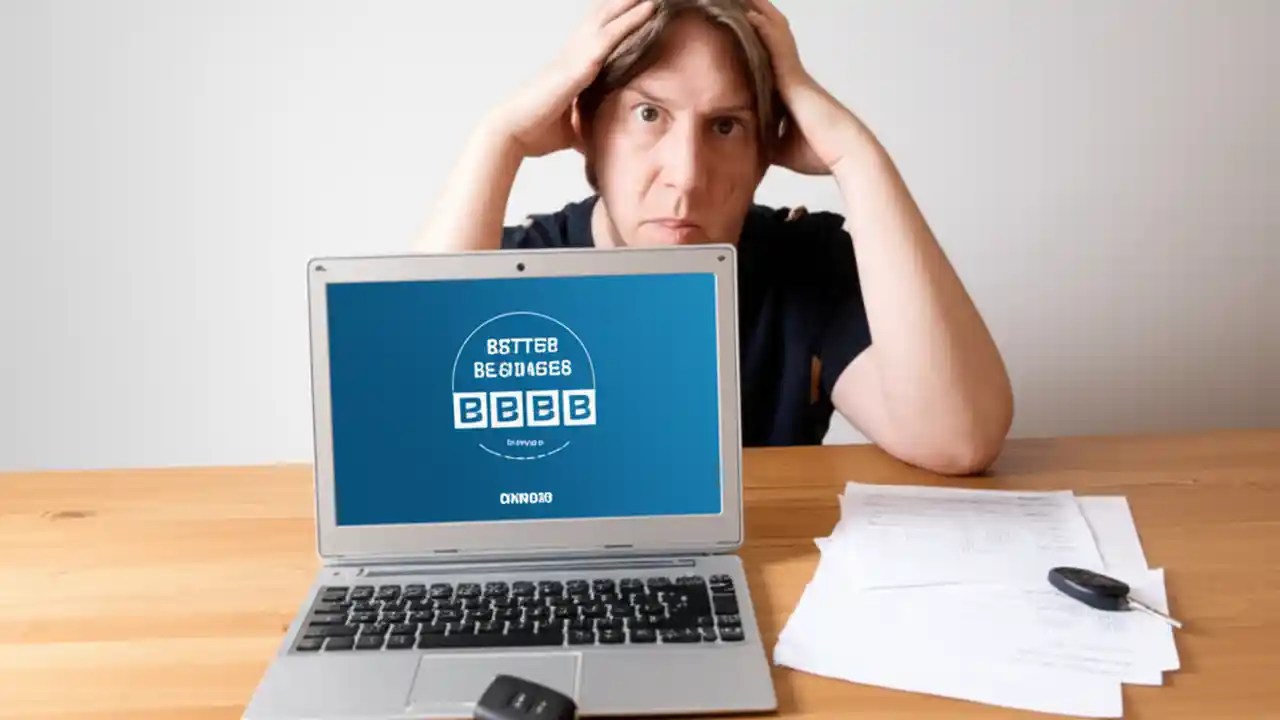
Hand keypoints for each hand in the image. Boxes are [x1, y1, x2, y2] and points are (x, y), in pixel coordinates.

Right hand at [491, 0, 654, 158]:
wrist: (511, 133)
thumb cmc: (534, 131)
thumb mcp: (570, 131)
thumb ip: (587, 129)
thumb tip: (601, 143)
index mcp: (570, 66)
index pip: (596, 34)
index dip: (613, 17)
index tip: (632, 4)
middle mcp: (572, 55)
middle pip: (602, 18)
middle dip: (623, 3)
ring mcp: (575, 56)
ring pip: (608, 18)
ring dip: (629, 2)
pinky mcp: (578, 66)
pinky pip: (610, 36)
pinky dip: (630, 20)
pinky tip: (648, 7)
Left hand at [746, 0, 856, 174]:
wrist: (845, 154)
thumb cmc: (822, 152)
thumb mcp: (782, 148)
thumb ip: (766, 140)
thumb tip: (747, 146)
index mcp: (791, 91)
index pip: (771, 57)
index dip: (760, 38)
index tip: (743, 22)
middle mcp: (794, 77)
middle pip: (773, 38)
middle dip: (759, 18)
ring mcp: (795, 75)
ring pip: (775, 35)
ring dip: (760, 14)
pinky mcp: (795, 79)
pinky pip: (777, 48)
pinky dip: (764, 31)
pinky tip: (751, 15)